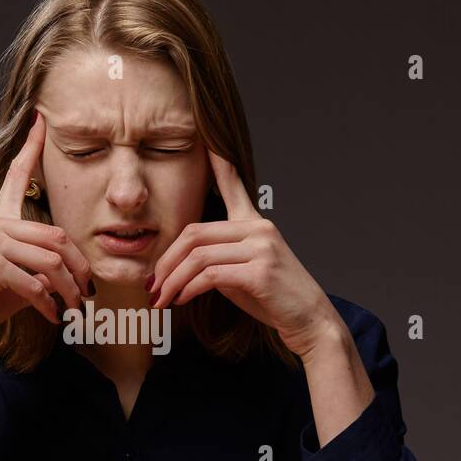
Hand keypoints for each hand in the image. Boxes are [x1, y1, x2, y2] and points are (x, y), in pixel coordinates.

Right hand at [0, 110, 93, 356]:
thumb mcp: (18, 279)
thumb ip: (41, 267)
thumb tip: (74, 275)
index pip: (15, 175)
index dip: (31, 146)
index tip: (41, 119)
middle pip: (56, 236)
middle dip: (79, 268)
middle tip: (88, 292)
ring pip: (51, 261)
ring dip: (68, 290)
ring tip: (74, 308)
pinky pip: (36, 283)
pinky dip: (49, 304)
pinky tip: (51, 316)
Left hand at [149, 150, 344, 360]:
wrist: (309, 320)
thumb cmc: (273, 298)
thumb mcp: (241, 270)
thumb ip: (217, 257)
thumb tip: (178, 264)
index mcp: (254, 222)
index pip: (232, 183)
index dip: (218, 161)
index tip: (205, 139)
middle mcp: (258, 227)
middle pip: (194, 233)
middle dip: (166, 262)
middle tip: (151, 285)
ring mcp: (261, 247)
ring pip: (197, 256)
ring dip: (172, 281)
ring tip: (161, 299)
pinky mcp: (260, 271)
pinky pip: (209, 275)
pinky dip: (188, 289)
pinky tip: (181, 300)